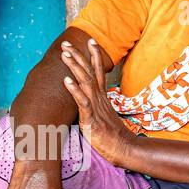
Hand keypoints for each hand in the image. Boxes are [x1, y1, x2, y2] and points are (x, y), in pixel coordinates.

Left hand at [60, 39, 135, 167]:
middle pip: (90, 71)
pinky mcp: (91, 118)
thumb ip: (95, 105)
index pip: (99, 71)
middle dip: (78, 56)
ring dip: (75, 67)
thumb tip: (87, 101)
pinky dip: (74, 90)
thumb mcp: (102, 115)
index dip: (94, 55)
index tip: (90, 40)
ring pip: (86, 81)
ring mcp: (96, 107)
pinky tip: (66, 81)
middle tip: (66, 43)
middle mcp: (99, 97)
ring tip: (65, 55)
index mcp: (102, 96)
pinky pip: (83, 102)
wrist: (123, 148)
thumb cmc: (111, 134)